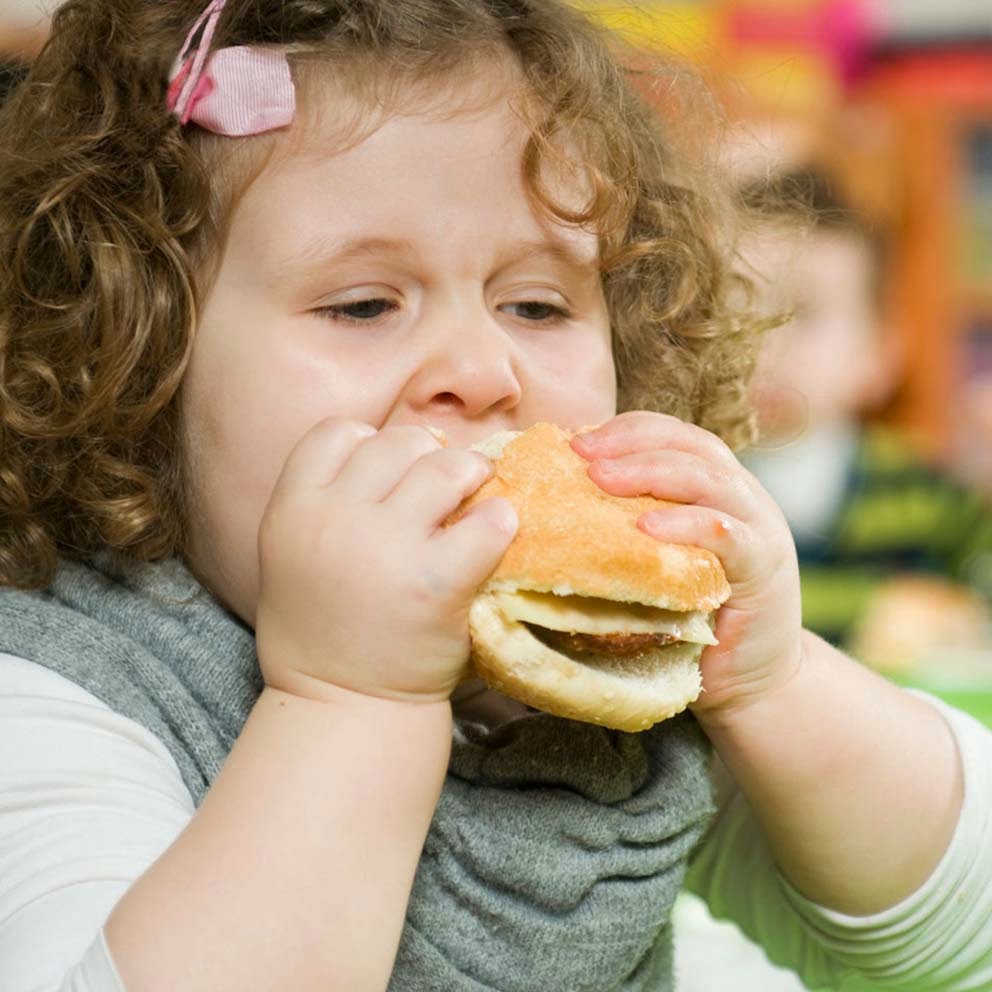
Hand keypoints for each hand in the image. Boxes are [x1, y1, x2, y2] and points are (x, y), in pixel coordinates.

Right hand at [254, 419, 517, 703]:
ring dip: (469, 473)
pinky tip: (496, 531)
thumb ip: (323, 503)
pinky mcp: (438, 583)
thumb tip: (390, 451)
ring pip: (444, 467)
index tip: (390, 470)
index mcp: (292, 510)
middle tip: (445, 482)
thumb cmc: (322, 632)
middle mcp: (335, 520)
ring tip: (476, 492)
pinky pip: (487, 522)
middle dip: (427, 454)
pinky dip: (500, 520)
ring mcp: (387, 549)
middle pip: (397, 443)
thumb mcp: (291, 556)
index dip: (370, 442)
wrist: (343, 709)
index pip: (338, 432)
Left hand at [571, 411, 803, 717]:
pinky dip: (687, 525)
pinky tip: (647, 527)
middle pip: (690, 446)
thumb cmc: (690, 620)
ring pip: (709, 480)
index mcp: (716, 487)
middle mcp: (743, 497)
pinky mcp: (764, 570)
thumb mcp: (657, 562)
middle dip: (631, 443)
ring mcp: (760, 529)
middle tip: (581, 454)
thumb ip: (628, 529)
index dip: (627, 430)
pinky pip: (728, 535)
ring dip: (651, 472)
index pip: (674, 435)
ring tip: (602, 479)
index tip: (576, 440)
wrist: (752, 682)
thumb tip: (554, 507)